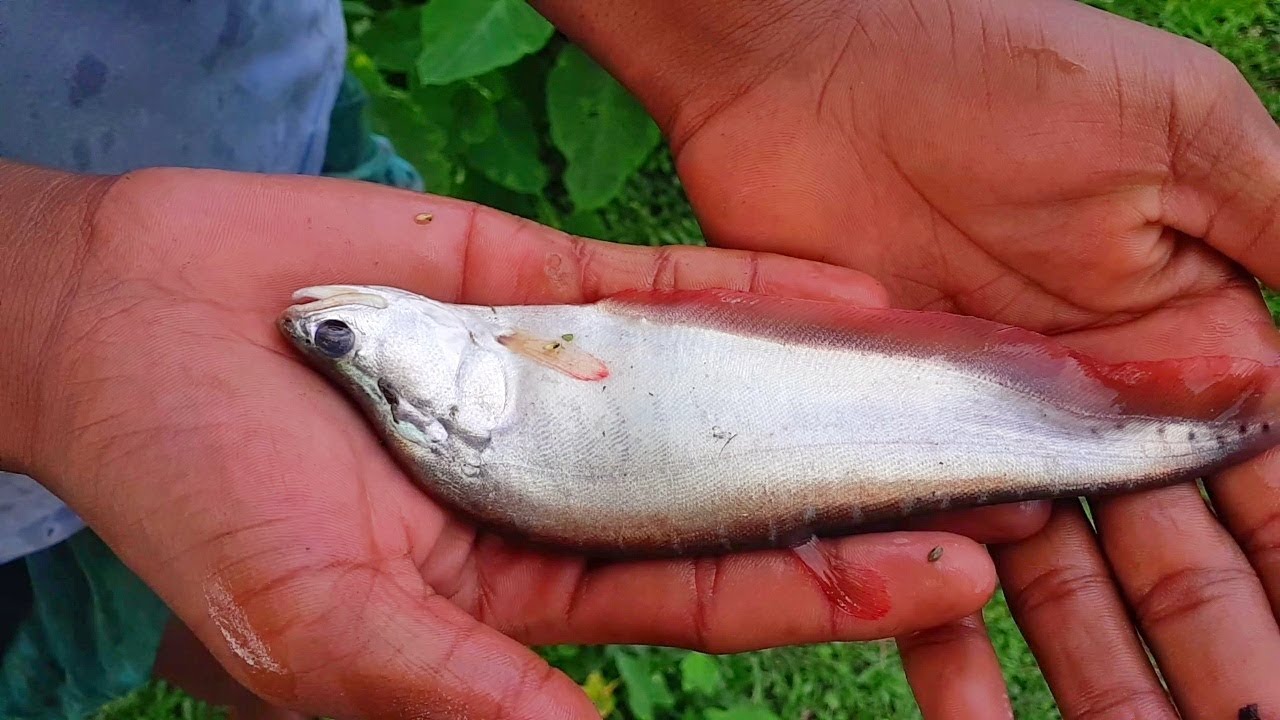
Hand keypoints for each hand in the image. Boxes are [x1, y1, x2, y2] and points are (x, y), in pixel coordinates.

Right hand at [1, 163, 1042, 717]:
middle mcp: (568, 480)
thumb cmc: (194, 493)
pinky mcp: (539, 282)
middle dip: (868, 493)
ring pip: (729, 383)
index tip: (947, 575)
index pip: (708, 598)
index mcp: (526, 580)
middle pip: (746, 493)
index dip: (828, 592)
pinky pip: (669, 286)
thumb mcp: (323, 629)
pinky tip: (847, 293)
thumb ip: (465, 691)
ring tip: (961, 376)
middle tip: (1005, 483)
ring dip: (835, 384)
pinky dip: (755, 289)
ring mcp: (566, 376)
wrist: (125, 324)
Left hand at [534, 0, 1279, 715]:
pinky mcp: (878, 434)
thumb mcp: (1173, 126)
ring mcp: (976, 424)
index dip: (1279, 565)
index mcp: (1172, 331)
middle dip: (1206, 650)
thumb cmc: (996, 70)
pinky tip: (978, 712)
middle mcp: (1079, 396)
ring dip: (1095, 671)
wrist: (814, 63)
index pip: (1251, 479)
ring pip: (1049, 576)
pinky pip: (914, 547)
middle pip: (1161, 551)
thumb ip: (1265, 227)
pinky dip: (944, 633)